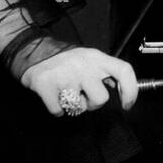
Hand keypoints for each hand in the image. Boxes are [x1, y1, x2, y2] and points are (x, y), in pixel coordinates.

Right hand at [21, 46, 139, 116]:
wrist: (32, 50)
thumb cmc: (64, 58)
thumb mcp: (88, 57)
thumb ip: (104, 71)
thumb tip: (121, 87)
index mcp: (96, 58)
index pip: (124, 71)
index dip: (131, 91)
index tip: (126, 104)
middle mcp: (83, 65)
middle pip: (101, 99)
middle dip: (92, 104)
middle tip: (82, 96)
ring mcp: (64, 75)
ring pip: (78, 108)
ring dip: (72, 106)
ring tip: (65, 92)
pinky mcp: (46, 85)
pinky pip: (58, 111)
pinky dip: (56, 109)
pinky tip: (53, 96)